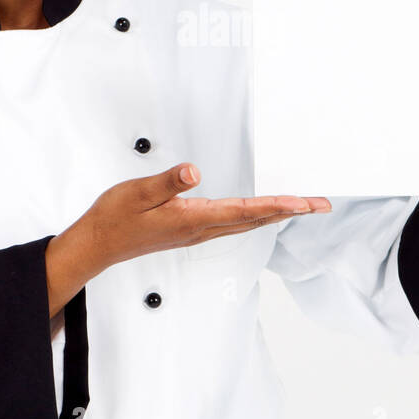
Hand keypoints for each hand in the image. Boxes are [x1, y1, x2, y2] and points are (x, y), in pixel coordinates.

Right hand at [58, 163, 331, 269]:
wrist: (97, 245)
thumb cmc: (114, 218)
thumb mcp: (138, 193)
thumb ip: (167, 182)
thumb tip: (195, 173)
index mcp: (193, 219)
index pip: (245, 210)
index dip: (277, 205)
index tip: (305, 202)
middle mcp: (201, 229)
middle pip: (256, 219)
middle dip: (290, 211)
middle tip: (320, 205)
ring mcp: (197, 233)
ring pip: (247, 222)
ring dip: (277, 214)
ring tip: (301, 207)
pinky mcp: (190, 231)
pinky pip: (233, 224)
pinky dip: (255, 216)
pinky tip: (259, 213)